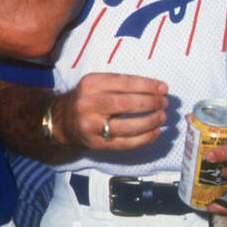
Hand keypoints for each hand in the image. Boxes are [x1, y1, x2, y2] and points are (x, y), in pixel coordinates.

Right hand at [53, 73, 167, 149]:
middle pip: (126, 104)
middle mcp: (88, 104)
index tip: (163, 89)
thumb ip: (121, 85)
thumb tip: (157, 90)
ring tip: (162, 117)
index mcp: (90, 84)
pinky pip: (125, 143)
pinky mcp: (96, 143)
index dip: (147, 85)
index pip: (124, 83)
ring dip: (150, 122)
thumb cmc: (87, 99)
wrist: (62, 121)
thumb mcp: (97, 84)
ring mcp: (91, 126)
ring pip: (127, 126)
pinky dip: (144, 138)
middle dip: (150, 103)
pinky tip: (155, 132)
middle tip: (164, 103)